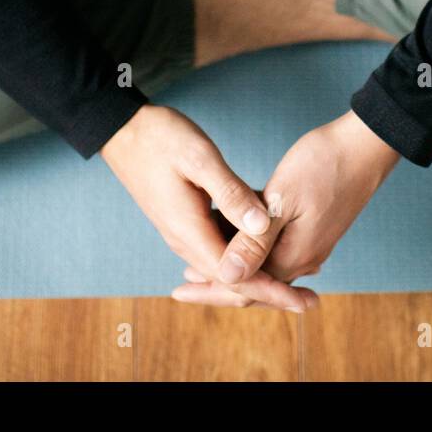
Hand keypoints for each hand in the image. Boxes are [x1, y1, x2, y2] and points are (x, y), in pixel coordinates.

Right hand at [100, 103, 317, 310]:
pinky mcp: (187, 221)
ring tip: (299, 276)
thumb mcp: (199, 157)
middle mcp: (185, 241)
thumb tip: (263, 227)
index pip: (236, 278)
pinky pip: (219, 248)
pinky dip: (246, 255)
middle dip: (273, 292)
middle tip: (310, 300)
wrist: (121, 131)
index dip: (274, 292)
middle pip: (233, 281)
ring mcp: (184, 232)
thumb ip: (231, 193)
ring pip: (227, 267)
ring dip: (261, 275)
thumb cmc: (159, 138)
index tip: (304, 300)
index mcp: (190, 231)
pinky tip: (269, 247)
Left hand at [172, 109, 400, 305]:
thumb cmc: (324, 164)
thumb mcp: (282, 201)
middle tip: (182, 282)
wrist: (366, 145)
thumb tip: (226, 276)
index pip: (244, 287)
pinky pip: (277, 248)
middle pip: (254, 281)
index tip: (177, 289)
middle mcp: (303, 257)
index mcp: (293, 256)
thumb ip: (254, 242)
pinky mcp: (314, 227)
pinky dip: (251, 246)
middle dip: (217, 281)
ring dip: (233, 263)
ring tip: (199, 260)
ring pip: (264, 264)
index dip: (209, 289)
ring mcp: (311, 243)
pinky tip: (233, 234)